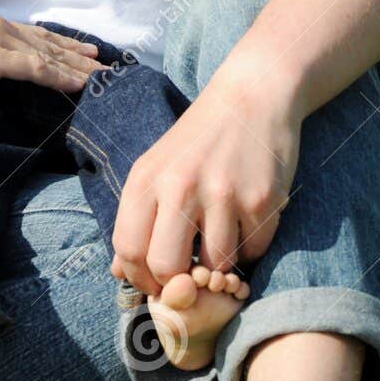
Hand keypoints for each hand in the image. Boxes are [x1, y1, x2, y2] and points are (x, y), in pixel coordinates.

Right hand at [0, 1, 99, 93]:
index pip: (34, 34)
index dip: (62, 44)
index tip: (85, 53)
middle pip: (49, 44)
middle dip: (80, 57)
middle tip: (109, 67)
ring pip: (50, 55)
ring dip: (80, 68)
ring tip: (106, 79)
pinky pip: (35, 68)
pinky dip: (60, 76)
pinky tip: (79, 85)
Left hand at [111, 71, 300, 290]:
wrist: (252, 98)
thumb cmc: (198, 141)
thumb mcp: (156, 168)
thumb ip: (136, 220)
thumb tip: (117, 273)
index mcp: (146, 179)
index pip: (128, 249)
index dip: (140, 278)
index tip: (155, 282)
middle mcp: (180, 186)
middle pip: (165, 268)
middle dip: (177, 283)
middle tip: (189, 274)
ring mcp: (223, 194)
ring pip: (215, 267)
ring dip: (219, 265)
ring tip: (222, 238)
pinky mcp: (261, 200)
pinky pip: (252, 252)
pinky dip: (249, 247)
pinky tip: (246, 221)